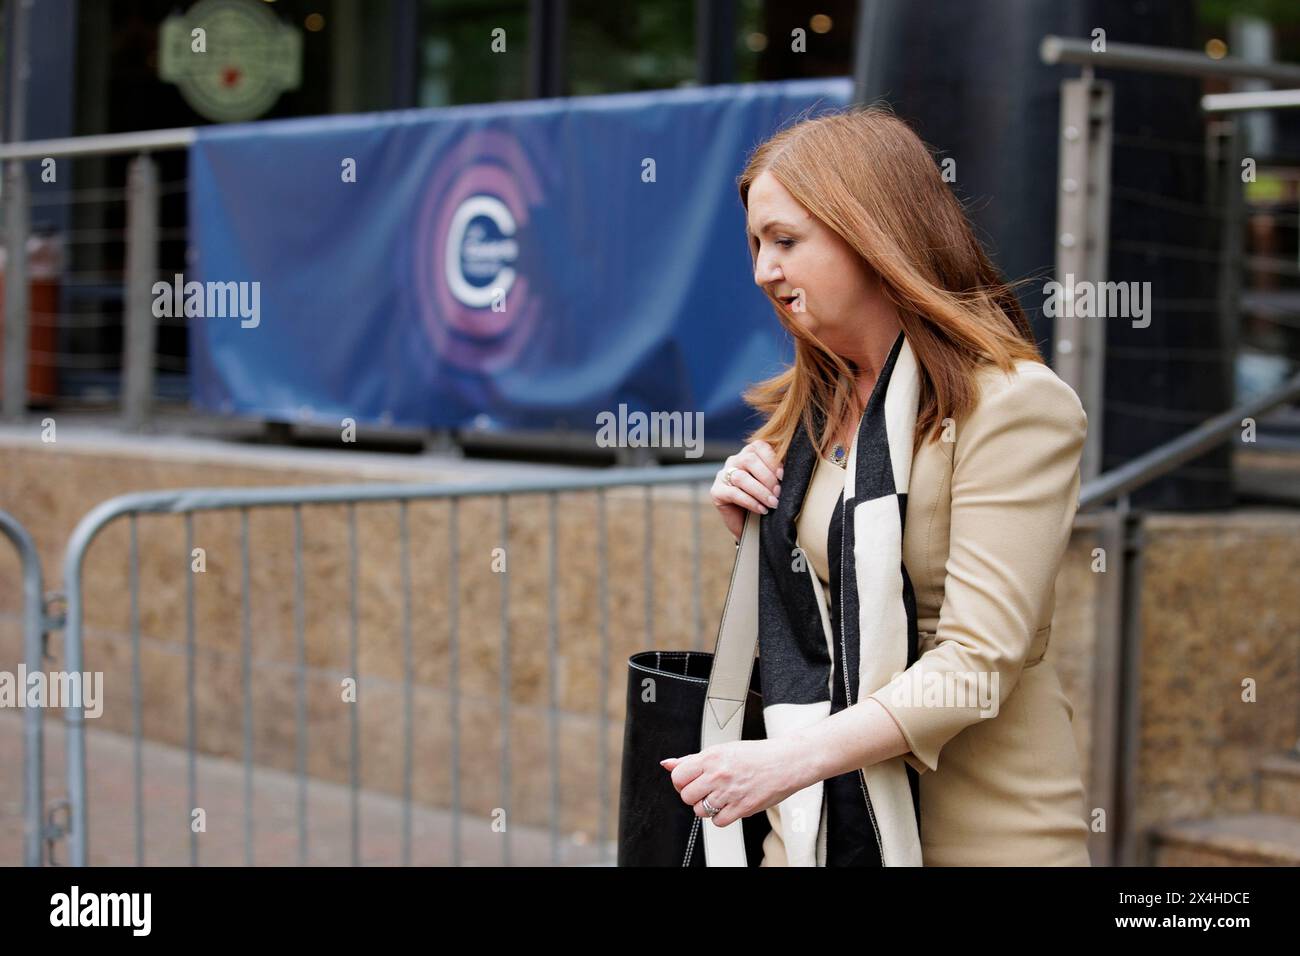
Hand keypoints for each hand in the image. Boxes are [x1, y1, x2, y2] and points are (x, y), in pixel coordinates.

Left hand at [660, 738, 805, 827]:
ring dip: (707, 807)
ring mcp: (729, 792)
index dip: (681, 782)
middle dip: (694, 796)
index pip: (678, 777)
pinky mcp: (742, 808)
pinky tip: (729, 805)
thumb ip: (691, 759)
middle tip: (706, 790)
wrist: (785, 762)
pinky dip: (721, 817)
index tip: (689, 782)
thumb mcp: (721, 750)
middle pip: (687, 796)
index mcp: (711, 757)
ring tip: (720, 796)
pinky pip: (718, 822)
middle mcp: (718, 775)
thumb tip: (668, 764)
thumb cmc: (755, 755)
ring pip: (701, 811)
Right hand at [711, 440, 783, 541]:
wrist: (751, 527)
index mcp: (749, 453)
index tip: (783, 475)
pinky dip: (750, 502)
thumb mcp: (774, 484)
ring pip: (741, 477)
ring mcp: (723, 476)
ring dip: (760, 491)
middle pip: (749, 460)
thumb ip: (779, 473)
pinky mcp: (716, 492)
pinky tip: (762, 510)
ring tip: (773, 503)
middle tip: (779, 493)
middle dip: (767, 477)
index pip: (759, 446)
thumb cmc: (765, 501)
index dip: (772, 459)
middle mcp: (734, 461)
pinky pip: (733, 493)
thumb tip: (796, 468)